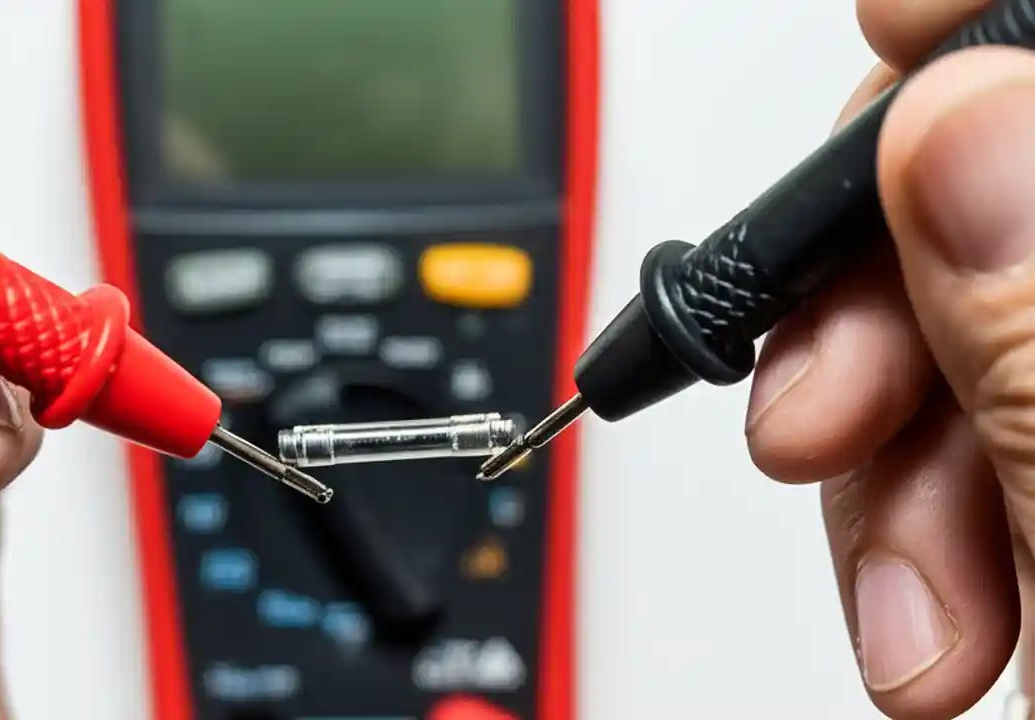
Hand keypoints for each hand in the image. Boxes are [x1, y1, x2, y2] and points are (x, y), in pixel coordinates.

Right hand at [746, 0, 1034, 716]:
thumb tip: (960, 131)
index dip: (999, 26)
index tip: (892, 41)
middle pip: (1028, 190)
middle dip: (886, 301)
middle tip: (820, 418)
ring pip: (975, 323)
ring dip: (886, 457)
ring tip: (916, 618)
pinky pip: (966, 429)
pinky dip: (911, 515)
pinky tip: (936, 618)